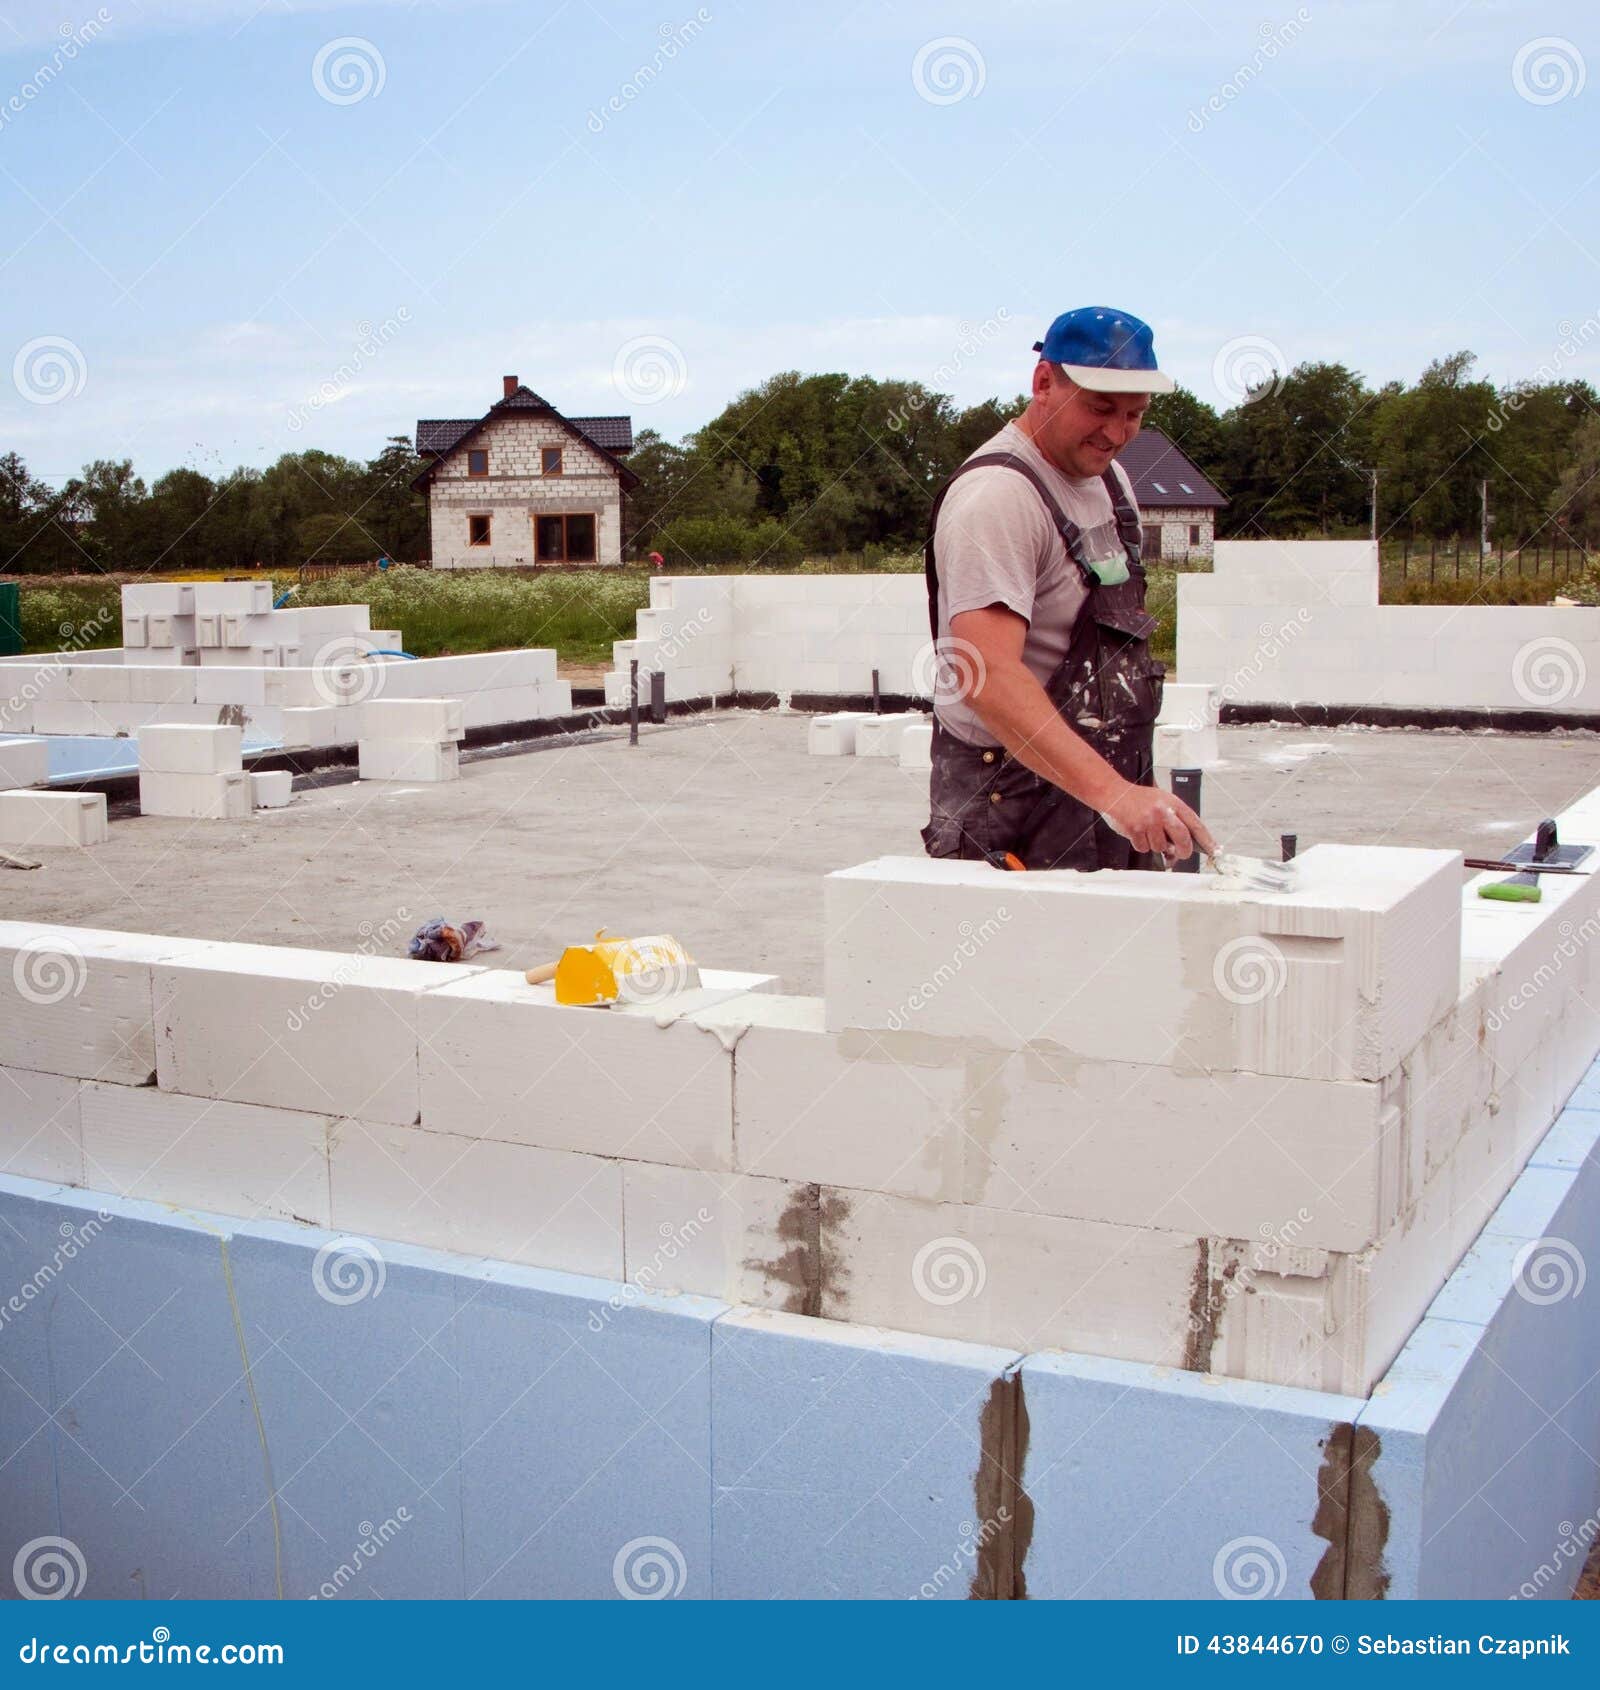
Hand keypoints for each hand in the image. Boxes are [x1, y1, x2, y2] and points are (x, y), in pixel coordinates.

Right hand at [1099, 782, 1215, 864]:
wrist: (1114, 793)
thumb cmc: (1139, 799)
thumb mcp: (1162, 800)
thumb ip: (1174, 819)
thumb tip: (1184, 844)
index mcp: (1173, 803)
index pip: (1195, 824)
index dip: (1207, 839)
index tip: (1214, 850)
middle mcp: (1163, 812)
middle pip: (1183, 839)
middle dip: (1184, 851)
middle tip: (1181, 854)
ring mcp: (1149, 821)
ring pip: (1160, 847)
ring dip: (1155, 845)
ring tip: (1148, 832)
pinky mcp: (1135, 829)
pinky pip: (1144, 848)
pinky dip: (1141, 845)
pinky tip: (1137, 833)